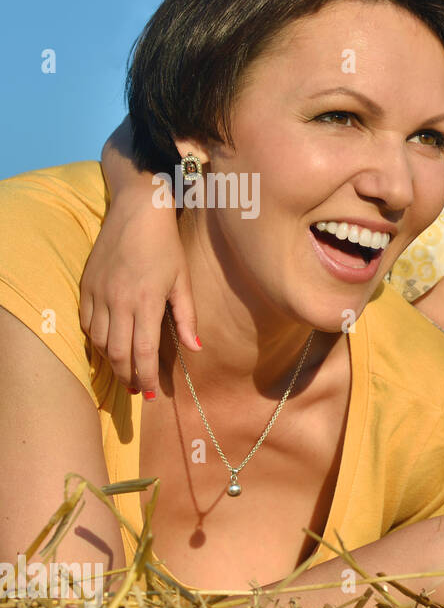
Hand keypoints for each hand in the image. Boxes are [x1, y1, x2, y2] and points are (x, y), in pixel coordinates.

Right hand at [80, 173, 198, 395]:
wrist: (137, 212)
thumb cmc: (166, 246)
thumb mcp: (183, 281)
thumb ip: (187, 318)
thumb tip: (195, 349)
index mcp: (146, 302)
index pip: (144, 352)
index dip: (145, 378)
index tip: (149, 394)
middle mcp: (118, 301)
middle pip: (117, 353)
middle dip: (127, 376)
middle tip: (136, 389)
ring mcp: (99, 294)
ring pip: (98, 341)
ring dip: (110, 361)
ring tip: (124, 371)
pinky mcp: (86, 286)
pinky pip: (85, 322)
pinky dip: (95, 340)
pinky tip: (107, 346)